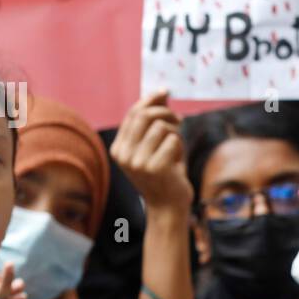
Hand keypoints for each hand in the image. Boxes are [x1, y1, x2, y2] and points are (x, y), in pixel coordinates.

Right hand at [111, 90, 191, 213]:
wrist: (168, 206)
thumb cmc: (163, 173)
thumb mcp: (152, 146)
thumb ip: (152, 122)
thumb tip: (160, 94)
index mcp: (118, 150)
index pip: (133, 115)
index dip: (149, 100)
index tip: (164, 92)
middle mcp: (124, 156)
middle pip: (145, 116)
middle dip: (165, 113)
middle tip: (179, 119)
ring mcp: (138, 162)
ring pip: (161, 127)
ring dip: (174, 134)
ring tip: (175, 148)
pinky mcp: (155, 167)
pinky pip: (173, 140)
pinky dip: (179, 146)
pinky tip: (177, 161)